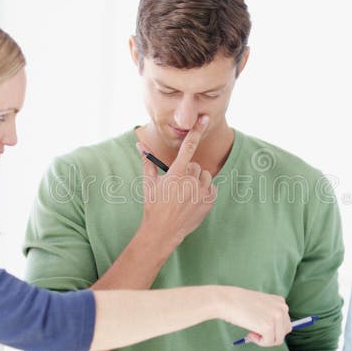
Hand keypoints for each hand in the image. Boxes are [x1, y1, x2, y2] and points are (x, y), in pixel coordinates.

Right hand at [136, 115, 216, 246]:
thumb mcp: (149, 183)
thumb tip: (140, 144)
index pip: (188, 147)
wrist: (163, 231)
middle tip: (176, 186)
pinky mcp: (209, 201)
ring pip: (204, 176)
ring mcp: (201, 192)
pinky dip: (204, 191)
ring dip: (196, 181)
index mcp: (176, 174)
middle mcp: (190, 182)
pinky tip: (192, 200)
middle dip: (187, 172)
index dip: (196, 131)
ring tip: (184, 193)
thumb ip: (148, 161)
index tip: (204, 119)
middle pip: (195, 165)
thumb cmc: (153, 206)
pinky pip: (211, 188)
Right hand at [215, 286, 290, 346]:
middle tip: (255, 332)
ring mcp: (276, 317)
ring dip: (265, 340)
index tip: (259, 325)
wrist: (227, 300)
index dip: (272, 328)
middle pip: (284, 332)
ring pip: (278, 339)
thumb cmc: (239, 303)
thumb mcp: (261, 305)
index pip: (285, 323)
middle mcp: (282, 308)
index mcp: (281, 302)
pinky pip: (268, 342)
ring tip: (251, 333)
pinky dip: (259, 342)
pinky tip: (250, 334)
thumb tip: (275, 333)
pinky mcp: (268, 327)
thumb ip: (270, 315)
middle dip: (271, 335)